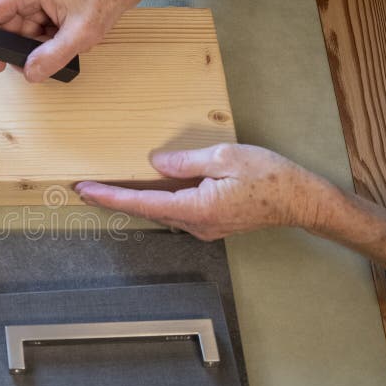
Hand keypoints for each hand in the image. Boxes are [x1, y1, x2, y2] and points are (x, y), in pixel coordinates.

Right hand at [0, 0, 142, 82]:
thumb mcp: (80, 34)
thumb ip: (52, 58)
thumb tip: (30, 73)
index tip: (1, 63)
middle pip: (5, 27)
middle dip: (23, 47)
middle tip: (46, 57)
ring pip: (19, 31)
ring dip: (37, 44)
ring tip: (62, 41)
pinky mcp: (38, 0)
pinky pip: (31, 27)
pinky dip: (44, 38)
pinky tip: (62, 36)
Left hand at [75, 144, 334, 240]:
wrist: (300, 200)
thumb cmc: (270, 177)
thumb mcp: (225, 157)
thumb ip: (186, 162)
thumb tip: (155, 164)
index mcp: (196, 208)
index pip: (142, 203)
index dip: (111, 197)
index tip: (85, 191)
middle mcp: (195, 224)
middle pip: (146, 211)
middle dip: (115, 200)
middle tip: (86, 189)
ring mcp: (203, 227)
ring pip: (160, 212)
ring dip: (134, 201)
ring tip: (108, 188)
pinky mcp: (210, 223)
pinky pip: (176, 211)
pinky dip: (156, 201)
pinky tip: (146, 190)